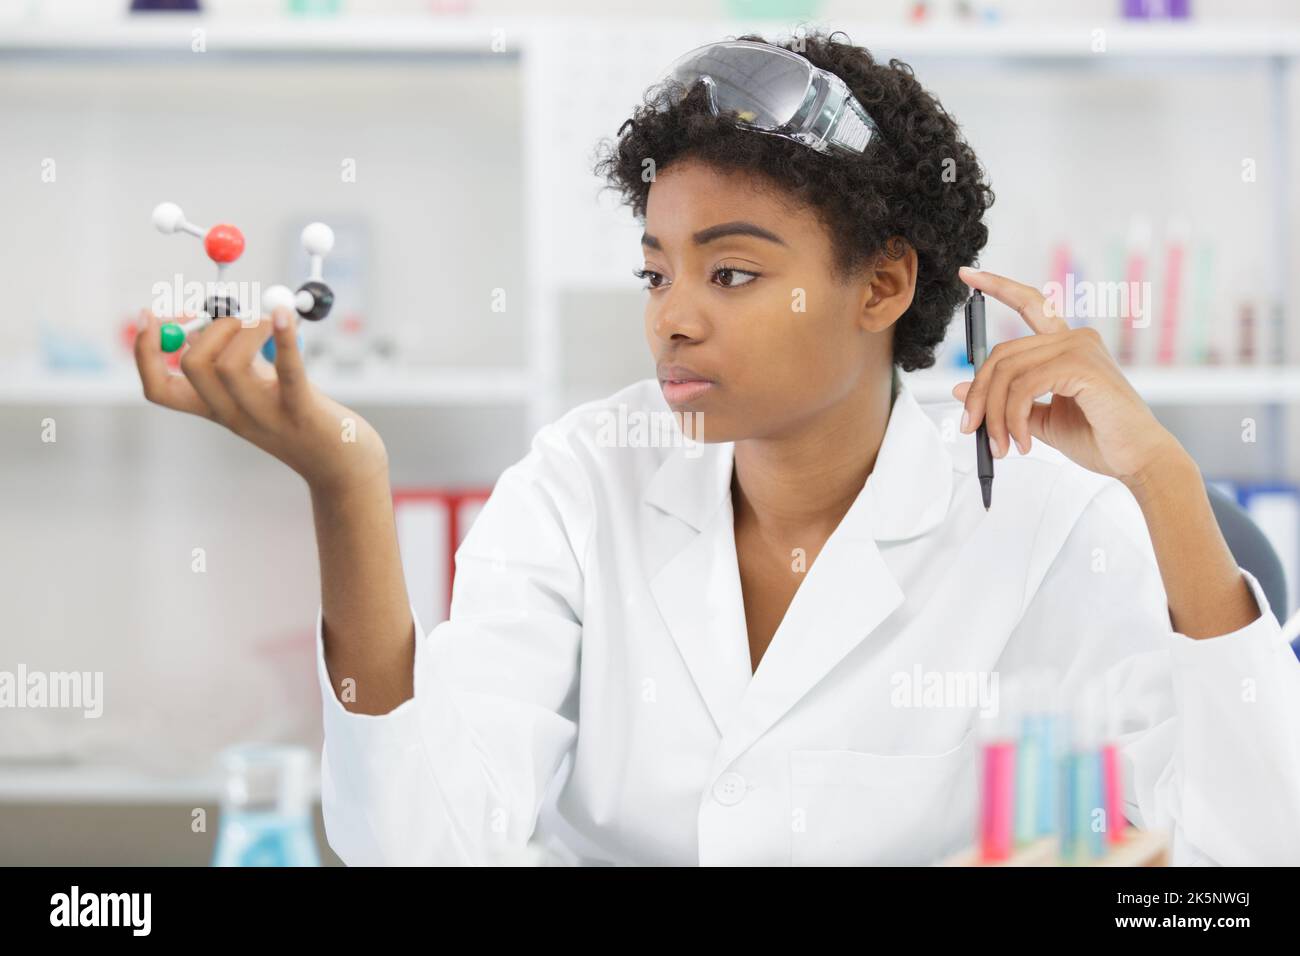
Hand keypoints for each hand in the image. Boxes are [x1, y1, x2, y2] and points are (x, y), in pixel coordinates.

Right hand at [134, 307, 388, 495]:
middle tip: (238, 316)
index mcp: (217, 410)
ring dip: (245, 328)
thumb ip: (236, 362)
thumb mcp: (259, 391)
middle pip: (194, 367)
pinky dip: (284, 339)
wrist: (342, 468)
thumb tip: (210, 321)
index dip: (144, 351)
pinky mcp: (303, 412)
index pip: (158, 389)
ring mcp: (267, 416)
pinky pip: (289, 372)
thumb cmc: (301, 421)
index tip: (149, 315)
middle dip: (208, 325)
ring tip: (269, 320)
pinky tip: (283, 314)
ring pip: (229, 368)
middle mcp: (234, 415)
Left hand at [952, 266, 1182, 488]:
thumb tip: (960, 387)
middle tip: (970, 428)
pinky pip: (1024, 387)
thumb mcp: (1040, 420)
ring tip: (1001, 445)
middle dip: (978, 395)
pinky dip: (1013, 418)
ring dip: (994, 415)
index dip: (998, 287)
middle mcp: (1074, 338)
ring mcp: (1079, 348)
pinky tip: (1022, 441)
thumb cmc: (1099, 438)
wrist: (1136, 459)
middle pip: (1001, 355)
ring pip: (1008, 373)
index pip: (1029, 304)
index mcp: (1066, 346)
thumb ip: (1006, 402)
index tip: (968, 275)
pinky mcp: (1081, 366)